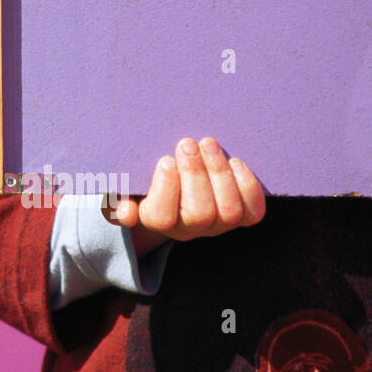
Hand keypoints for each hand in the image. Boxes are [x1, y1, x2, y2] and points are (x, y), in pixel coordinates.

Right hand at [112, 137, 265, 251]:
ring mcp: (217, 224)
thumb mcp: (126, 184)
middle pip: (198, 214)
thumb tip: (124, 213)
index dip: (166, 189)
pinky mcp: (241, 216)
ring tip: (208, 144)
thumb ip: (119, 194)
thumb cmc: (147, 178)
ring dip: (220, 174)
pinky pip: (253, 212)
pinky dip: (247, 186)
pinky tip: (235, 161)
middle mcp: (189, 228)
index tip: (165, 160)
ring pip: (228, 212)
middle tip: (187, 144)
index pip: (161, 218)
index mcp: (157, 220)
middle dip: (195, 175)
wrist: (176, 184)